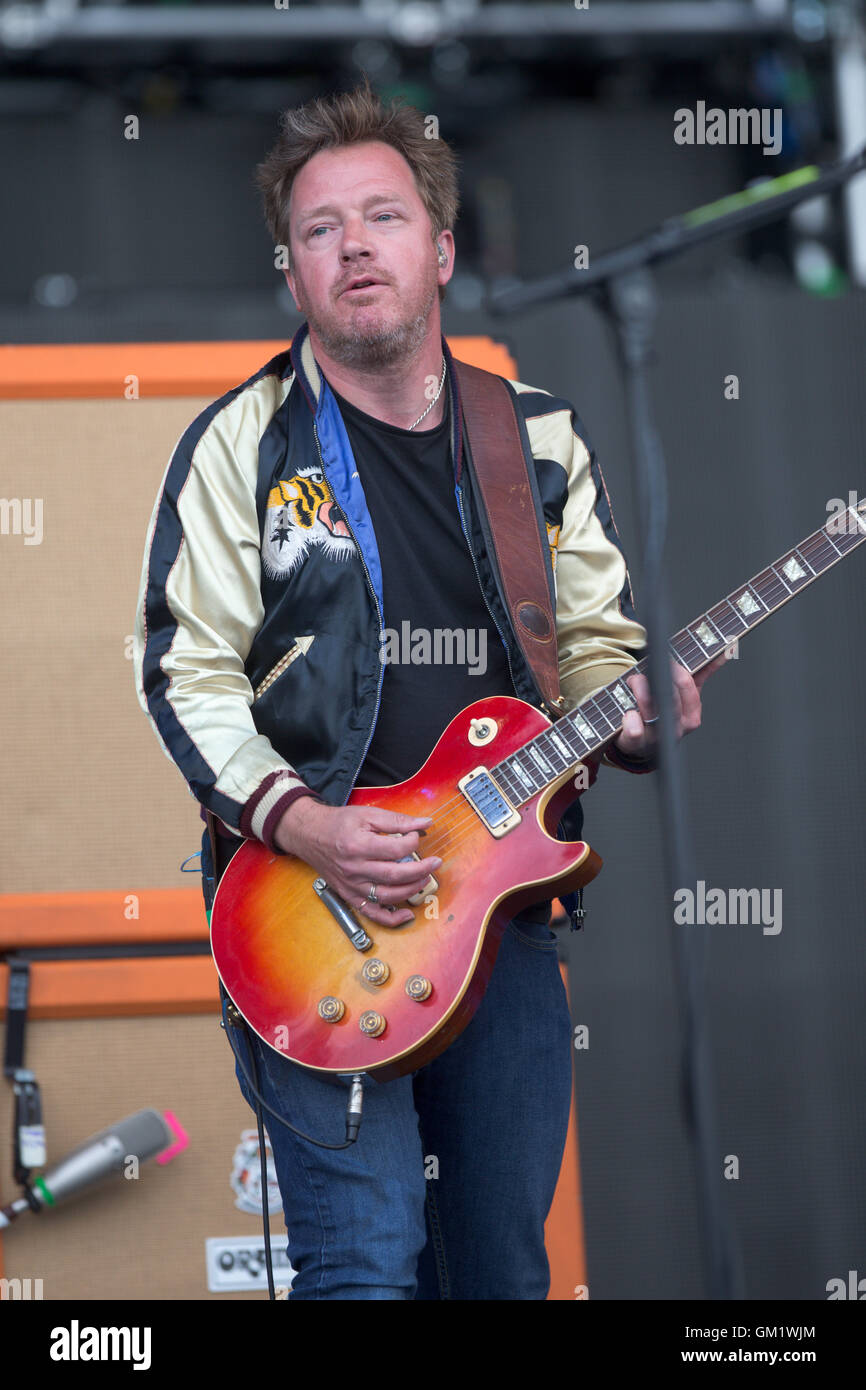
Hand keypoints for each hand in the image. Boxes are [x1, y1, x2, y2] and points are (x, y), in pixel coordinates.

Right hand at [273, 796, 439, 926]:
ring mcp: (351, 885)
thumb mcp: (367, 814)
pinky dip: (391, 919)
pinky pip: (372, 913)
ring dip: (411, 890)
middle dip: (421, 870)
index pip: (396, 850)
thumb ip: (397, 820)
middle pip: (395, 875)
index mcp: (359, 845)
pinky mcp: (349, 895)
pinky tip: (407, 915)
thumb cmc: (339, 824)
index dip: (413, 842)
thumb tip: (426, 823)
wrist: (310, 835)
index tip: (416, 836)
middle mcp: (354, 868)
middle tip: (435, 862)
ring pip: (387, 896)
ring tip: (424, 880)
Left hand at [614, 651, 730, 760]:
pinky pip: (635, 733)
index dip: (677, 672)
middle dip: (655, 679)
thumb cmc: (660, 712)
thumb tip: (727, 650)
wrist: (642, 745)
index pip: (689, 687)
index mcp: (691, 715)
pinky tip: (629, 715)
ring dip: (639, 691)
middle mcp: (677, 728)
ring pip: (651, 712)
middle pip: (670, 698)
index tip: (668, 660)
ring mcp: (657, 738)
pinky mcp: (636, 745)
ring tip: (633, 681)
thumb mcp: (683, 695)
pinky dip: (631, 722)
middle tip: (645, 668)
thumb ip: (702, 674)